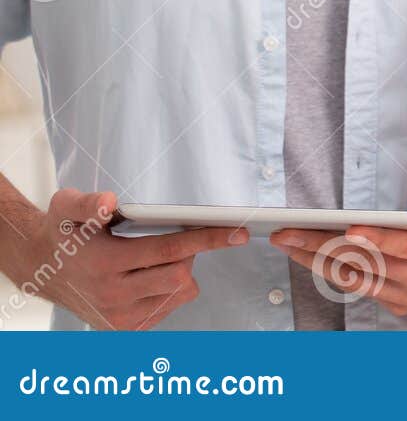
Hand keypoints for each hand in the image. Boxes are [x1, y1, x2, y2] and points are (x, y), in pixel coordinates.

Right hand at [20, 189, 246, 329]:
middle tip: (176, 238)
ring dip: (180, 271)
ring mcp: (118, 317)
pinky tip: (148, 276)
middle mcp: (112, 296)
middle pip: (181, 275)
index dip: (208, 239)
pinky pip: (169, 306)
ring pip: (179, 293)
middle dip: (190, 253)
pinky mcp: (124, 329)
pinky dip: (170, 289)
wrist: (43, 270)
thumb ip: (88, 203)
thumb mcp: (65, 208)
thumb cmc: (63, 233)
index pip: (170, 250)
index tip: (238, 232)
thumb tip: (108, 203)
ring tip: (156, 258)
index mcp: (104, 263)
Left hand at [269, 182, 406, 316]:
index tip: (350, 229)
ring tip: (287, 243)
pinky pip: (359, 289)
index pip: (403, 246)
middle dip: (322, 245)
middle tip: (288, 232)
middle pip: (365, 261)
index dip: (377, 238)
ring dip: (316, 261)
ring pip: (355, 278)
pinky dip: (332, 273)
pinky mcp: (399, 305)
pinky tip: (308, 257)